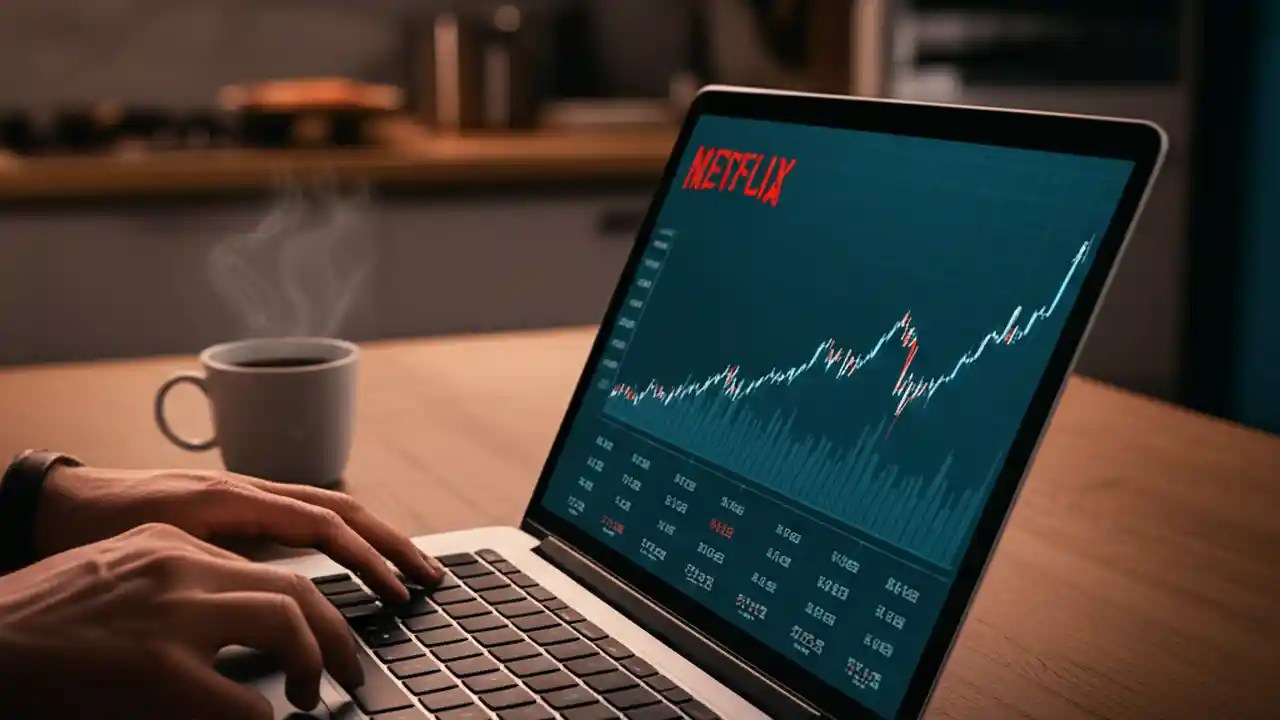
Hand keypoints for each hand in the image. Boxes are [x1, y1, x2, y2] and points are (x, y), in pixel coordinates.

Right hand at [0, 522, 361, 718]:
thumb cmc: (38, 623)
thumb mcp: (118, 581)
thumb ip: (177, 589)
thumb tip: (241, 630)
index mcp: (172, 544)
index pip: (265, 564)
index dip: (307, 603)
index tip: (324, 630)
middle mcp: (180, 565)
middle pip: (294, 586)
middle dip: (334, 631)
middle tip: (348, 669)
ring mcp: (172, 612)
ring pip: (287, 619)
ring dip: (316, 661)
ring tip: (315, 693)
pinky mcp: (157, 667)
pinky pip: (241, 698)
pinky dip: (262, 713)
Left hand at [34, 466, 443, 600]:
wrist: (56, 504)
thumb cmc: (98, 530)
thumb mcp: (160, 550)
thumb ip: (221, 562)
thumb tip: (279, 597)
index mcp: (238, 499)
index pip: (326, 524)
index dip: (368, 558)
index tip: (397, 591)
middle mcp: (252, 492)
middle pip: (343, 511)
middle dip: (392, 544)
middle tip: (431, 577)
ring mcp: (247, 498)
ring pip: (330, 511)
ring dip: (375, 539)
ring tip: (411, 568)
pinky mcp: (238, 510)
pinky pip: (306, 518)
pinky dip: (344, 537)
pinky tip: (358, 557)